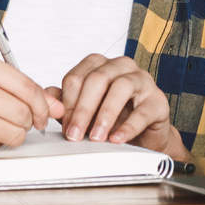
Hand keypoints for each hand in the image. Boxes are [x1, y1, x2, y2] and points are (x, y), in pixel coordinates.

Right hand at [0, 46, 62, 152]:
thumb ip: (23, 88)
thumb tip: (55, 104)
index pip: (25, 86)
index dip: (41, 104)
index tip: (44, 112)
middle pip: (21, 111)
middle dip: (27, 121)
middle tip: (21, 118)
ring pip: (11, 132)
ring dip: (12, 134)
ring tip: (1, 124)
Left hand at [49, 54, 179, 156]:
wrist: (145, 136)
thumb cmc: (115, 118)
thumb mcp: (86, 111)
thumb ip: (65, 103)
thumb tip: (46, 98)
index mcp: (100, 65)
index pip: (77, 76)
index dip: (67, 102)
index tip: (63, 124)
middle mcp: (121, 67)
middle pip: (98, 79)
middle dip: (83, 109)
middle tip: (74, 134)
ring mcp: (142, 80)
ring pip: (121, 87)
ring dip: (105, 115)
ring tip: (96, 137)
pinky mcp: (158, 100)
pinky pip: (143, 111)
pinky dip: (128, 126)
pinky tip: (117, 139)